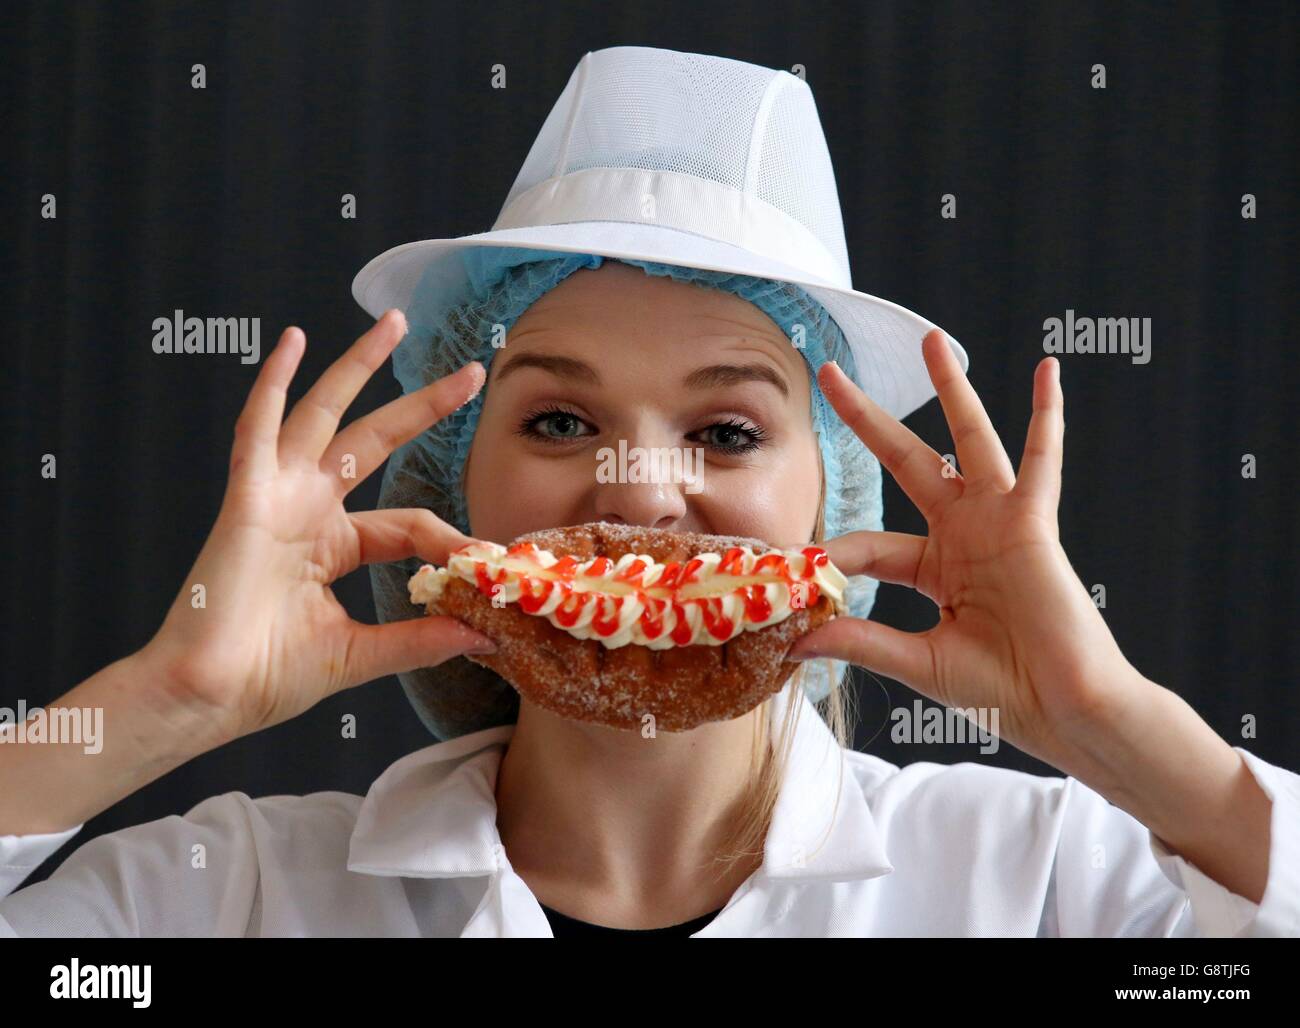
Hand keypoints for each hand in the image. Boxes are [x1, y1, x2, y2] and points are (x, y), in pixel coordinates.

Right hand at [142, 310, 496, 744]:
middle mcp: (309, 511)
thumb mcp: (362, 652)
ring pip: (324, 416)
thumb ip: (420, 638)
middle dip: (424, 406)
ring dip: (357, 368)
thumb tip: (486, 634)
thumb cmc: (267, 678)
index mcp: (333, 544)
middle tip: (472, 372)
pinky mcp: (246, 499)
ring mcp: (277, 499)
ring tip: (392, 325)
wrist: (208, 698)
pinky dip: (272, 387)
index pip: (409, 524)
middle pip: (376, 441)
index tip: (491, 560)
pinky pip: (258, 431)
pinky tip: (289, 345)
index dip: (452, 539)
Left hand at [788, 330, 1142, 767]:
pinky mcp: (1034, 523)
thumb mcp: (918, 662)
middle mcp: (961, 532)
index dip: (831, 561)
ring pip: (967, 440)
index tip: (796, 579)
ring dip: (952, 389)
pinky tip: (1047, 372)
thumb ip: (862, 642)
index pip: (867, 547)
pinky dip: (1046, 418)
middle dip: (866, 417)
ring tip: (932, 340)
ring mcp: (997, 522)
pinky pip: (1040, 462)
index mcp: (933, 567)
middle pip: (904, 458)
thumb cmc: (1002, 690)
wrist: (1062, 709)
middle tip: (827, 371)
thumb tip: (797, 641)